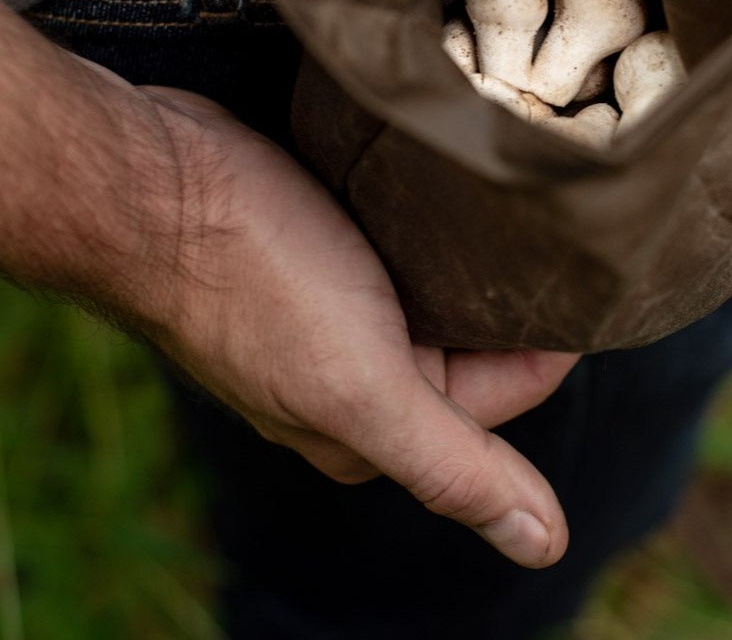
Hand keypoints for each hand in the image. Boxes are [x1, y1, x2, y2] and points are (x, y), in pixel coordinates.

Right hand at [131, 85, 578, 567]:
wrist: (155, 183)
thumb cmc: (254, 283)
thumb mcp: (361, 385)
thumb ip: (454, 468)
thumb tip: (545, 548)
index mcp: (378, 427)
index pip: (509, 391)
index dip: (549, 336)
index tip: (576, 275)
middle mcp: (360, 376)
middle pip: (476, 341)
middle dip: (509, 295)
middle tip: (543, 227)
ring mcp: (339, 312)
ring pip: (441, 290)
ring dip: (471, 257)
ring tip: (501, 204)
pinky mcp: (325, 253)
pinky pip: (404, 249)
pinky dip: (431, 228)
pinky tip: (444, 196)